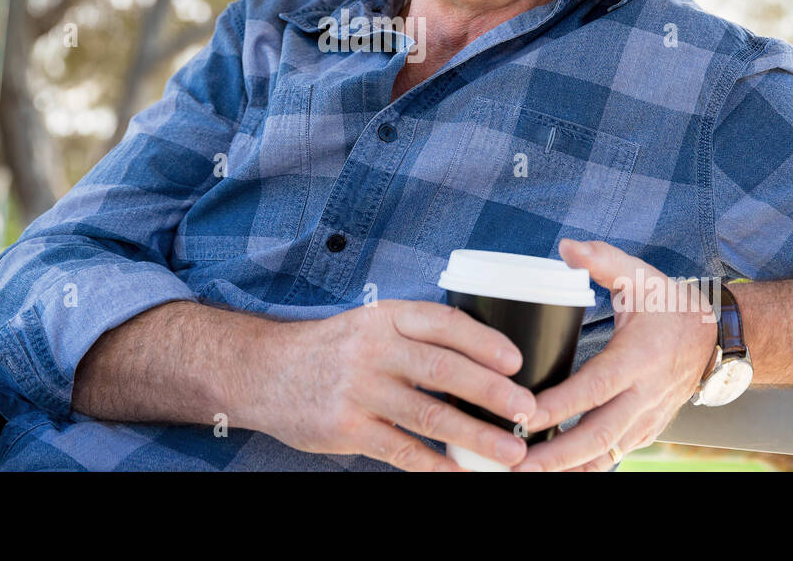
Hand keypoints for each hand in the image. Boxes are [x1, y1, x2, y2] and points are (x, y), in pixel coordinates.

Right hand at [251, 299, 537, 470]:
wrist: (264, 370)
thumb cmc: (333, 349)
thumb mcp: (371, 325)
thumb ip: (417, 337)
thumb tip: (485, 360)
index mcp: (386, 317)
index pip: (444, 324)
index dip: (485, 342)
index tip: (518, 361)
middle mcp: (373, 349)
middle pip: (443, 369)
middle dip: (492, 392)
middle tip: (528, 410)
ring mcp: (359, 390)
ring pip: (428, 415)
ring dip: (476, 436)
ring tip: (511, 452)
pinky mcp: (347, 427)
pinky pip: (401, 450)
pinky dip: (436, 466)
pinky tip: (462, 476)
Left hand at [513, 238, 718, 470]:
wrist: (715, 336)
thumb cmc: (670, 304)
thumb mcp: (639, 275)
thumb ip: (602, 259)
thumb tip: (566, 248)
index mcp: (639, 357)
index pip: (595, 387)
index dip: (560, 405)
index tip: (525, 415)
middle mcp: (645, 394)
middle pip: (599, 434)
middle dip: (557, 454)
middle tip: (518, 463)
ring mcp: (648, 416)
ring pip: (607, 452)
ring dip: (569, 468)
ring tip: (526, 474)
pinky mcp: (646, 428)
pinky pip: (615, 454)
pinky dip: (586, 468)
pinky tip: (556, 472)